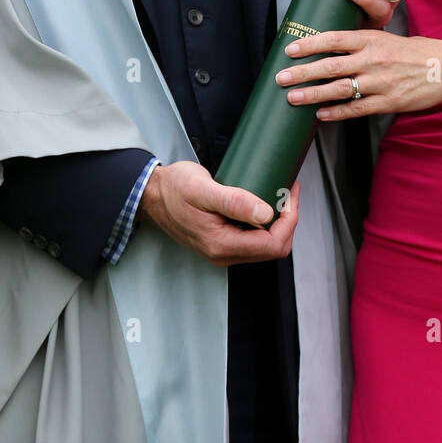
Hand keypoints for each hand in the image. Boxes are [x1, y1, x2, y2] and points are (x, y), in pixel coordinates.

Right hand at [139, 160, 299, 266]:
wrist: (151, 194)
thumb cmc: (173, 188)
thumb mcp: (203, 188)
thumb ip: (234, 202)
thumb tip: (265, 214)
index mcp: (220, 244)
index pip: (272, 244)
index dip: (289, 220)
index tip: (290, 194)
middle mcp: (223, 254)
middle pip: (273, 249)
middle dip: (288, 221)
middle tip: (288, 193)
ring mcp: (222, 251)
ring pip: (265, 246)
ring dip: (279, 222)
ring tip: (279, 195)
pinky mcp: (221, 243)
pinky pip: (253, 240)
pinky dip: (266, 224)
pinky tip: (265, 203)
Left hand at [275, 30, 441, 118]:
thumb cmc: (418, 52)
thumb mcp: (389, 38)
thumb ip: (363, 43)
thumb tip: (333, 47)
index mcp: (373, 39)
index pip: (334, 39)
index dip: (310, 45)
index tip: (290, 49)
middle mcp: (373, 59)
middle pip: (330, 66)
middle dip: (302, 73)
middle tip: (281, 78)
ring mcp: (380, 83)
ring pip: (339, 89)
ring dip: (313, 95)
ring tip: (292, 98)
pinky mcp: (389, 102)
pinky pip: (357, 109)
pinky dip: (336, 112)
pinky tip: (320, 114)